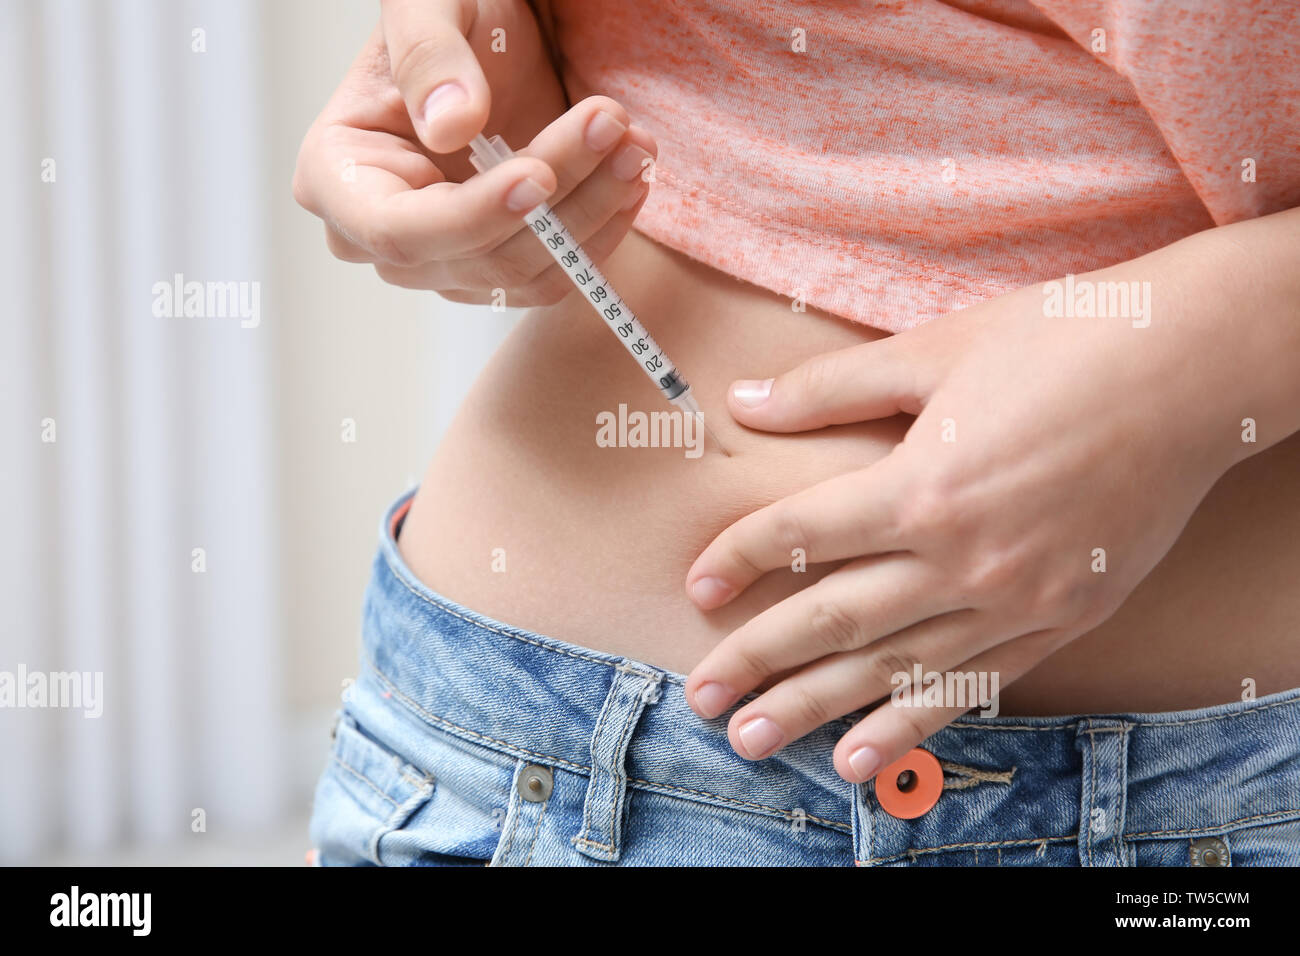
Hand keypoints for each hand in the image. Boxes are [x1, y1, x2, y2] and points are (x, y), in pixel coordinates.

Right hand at [292, 1, 655, 305]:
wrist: (494, 38)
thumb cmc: (449, 14)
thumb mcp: (430, 4)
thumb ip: (428, 55)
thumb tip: (449, 127)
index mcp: (339, 177)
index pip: (400, 230)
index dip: (473, 217)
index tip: (539, 177)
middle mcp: (384, 237)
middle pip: (478, 257)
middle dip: (559, 201)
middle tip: (616, 130)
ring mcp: (444, 261)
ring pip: (527, 274)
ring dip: (594, 215)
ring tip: (634, 147)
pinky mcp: (498, 268)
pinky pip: (556, 273)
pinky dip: (602, 229)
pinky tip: (629, 175)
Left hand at [682, 250, 1255, 783]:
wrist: (1196, 367)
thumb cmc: (1063, 341)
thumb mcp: (937, 349)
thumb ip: (831, 388)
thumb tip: (744, 403)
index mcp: (925, 486)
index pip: (802, 536)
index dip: (739, 560)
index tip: (696, 587)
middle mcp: (966, 558)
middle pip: (834, 619)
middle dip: (757, 661)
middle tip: (700, 697)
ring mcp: (1018, 599)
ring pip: (894, 668)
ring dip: (817, 708)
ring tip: (753, 739)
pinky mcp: (1063, 617)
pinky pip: (971, 684)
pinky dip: (913, 722)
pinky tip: (863, 755)